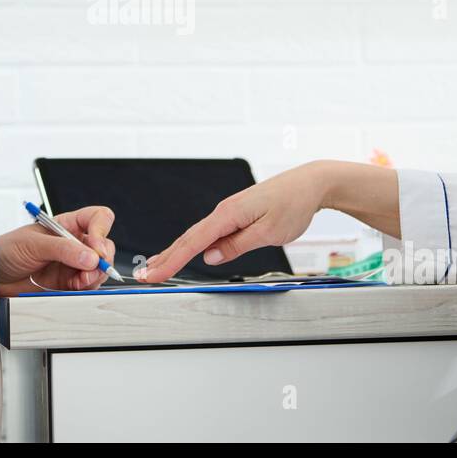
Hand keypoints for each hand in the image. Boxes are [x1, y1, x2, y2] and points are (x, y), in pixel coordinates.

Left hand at [0, 206, 115, 297]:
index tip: (96, 246)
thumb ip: (63, 249)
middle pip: (104, 245)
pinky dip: (87, 287)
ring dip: (97, 274)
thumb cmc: (8, 249)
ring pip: (100, 267)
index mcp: (68, 225)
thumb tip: (90, 257)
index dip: (101, 230)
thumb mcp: (34, 244)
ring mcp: (73, 263)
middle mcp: (75, 243)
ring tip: (82, 279)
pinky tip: (77, 286)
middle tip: (93, 267)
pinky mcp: (69, 283)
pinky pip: (88, 285)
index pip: (97, 219)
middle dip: (103, 257)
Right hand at [135, 162, 327, 282]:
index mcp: (229, 213)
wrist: (310, 183)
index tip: (154, 274)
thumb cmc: (294, 203)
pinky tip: (189, 251)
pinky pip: (210, 231)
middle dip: (166, 257)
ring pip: (198, 235)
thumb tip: (211, 256)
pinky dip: (195, 244)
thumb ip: (238, 245)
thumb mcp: (269, 232)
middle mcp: (225, 210)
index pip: (194, 242)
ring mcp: (230, 211)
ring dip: (177, 251)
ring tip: (158, 266)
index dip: (172, 260)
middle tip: (145, 274)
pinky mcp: (237, 214)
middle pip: (189, 238)